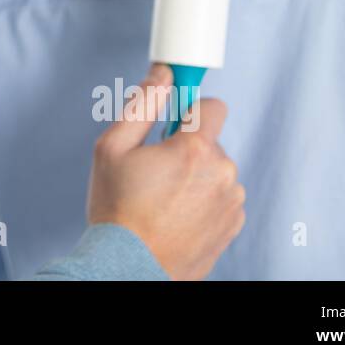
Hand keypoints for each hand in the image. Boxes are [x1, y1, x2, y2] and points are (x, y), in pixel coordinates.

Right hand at [85, 63, 245, 279]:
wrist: (128, 269)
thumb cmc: (116, 211)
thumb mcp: (111, 148)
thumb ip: (141, 105)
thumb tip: (162, 75)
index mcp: (195, 149)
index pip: (213, 106)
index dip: (189, 110)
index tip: (174, 120)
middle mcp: (222, 174)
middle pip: (209, 142)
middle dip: (185, 149)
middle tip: (153, 171)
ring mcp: (231, 203)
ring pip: (215, 171)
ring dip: (196, 177)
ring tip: (163, 199)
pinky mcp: (232, 227)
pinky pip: (220, 198)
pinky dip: (203, 202)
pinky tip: (176, 216)